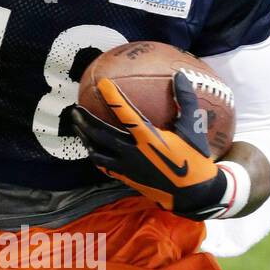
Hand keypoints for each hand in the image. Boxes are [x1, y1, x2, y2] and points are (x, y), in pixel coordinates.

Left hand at [71, 71, 229, 218]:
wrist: (193, 193)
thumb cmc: (195, 158)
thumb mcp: (193, 128)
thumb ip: (186, 100)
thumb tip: (181, 75)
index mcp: (148, 138)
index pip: (124, 113)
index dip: (111, 97)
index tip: (101, 83)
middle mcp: (132, 152)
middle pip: (100, 134)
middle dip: (85, 120)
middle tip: (75, 109)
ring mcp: (127, 167)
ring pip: (97, 152)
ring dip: (85, 138)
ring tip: (78, 128)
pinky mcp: (126, 178)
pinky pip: (104, 166)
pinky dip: (95, 155)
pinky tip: (92, 149)